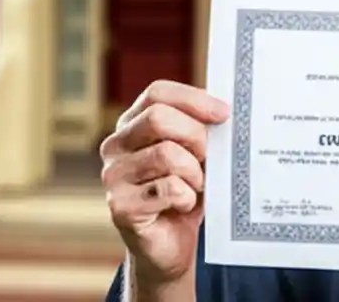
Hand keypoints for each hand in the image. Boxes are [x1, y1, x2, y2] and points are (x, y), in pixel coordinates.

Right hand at [99, 80, 229, 293]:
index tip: (224, 113)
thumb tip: (223, 111)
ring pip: (166, 154)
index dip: (193, 99)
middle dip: (196, 136)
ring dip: (195, 173)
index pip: (157, 93)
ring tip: (197, 186)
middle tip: (210, 157)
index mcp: (132, 124)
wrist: (171, 245)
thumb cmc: (185, 192)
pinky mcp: (120, 206)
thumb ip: (200, 129)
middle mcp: (115, 145)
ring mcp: (113, 176)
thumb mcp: (194, 154)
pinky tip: (184, 205)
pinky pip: (168, 189)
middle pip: (159, 118)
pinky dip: (187, 197)